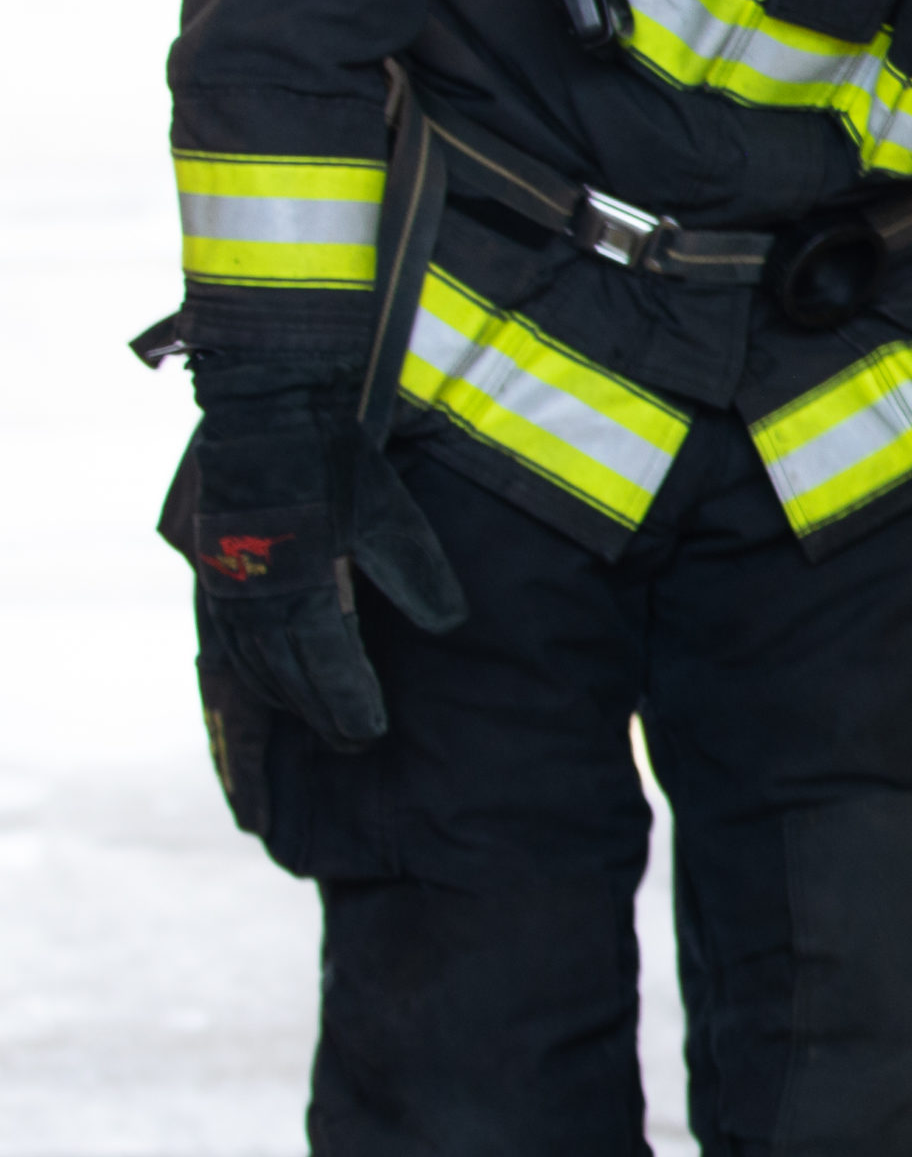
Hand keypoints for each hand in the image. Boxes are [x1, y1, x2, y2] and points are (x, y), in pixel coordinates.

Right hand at [174, 403, 465, 751]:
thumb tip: (450, 626)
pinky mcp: (215, 578)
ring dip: (288, 704)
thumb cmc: (334, 462)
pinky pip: (229, 647)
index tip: (373, 734)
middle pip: (291, 681)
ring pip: (257, 670)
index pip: (329, 668)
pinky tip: (271, 690)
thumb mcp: (390, 513)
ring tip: (321, 727)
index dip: (350, 707)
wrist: (265, 410)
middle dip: (323, 718)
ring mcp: (231, 592)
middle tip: (356, 746)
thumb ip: (418, 574)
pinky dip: (253, 678)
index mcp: (304, 589)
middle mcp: (259, 601)